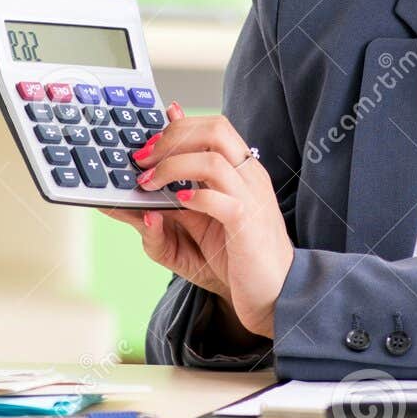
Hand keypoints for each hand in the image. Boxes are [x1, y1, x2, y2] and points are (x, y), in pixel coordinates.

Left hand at [97, 102, 293, 338]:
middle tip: (144, 160)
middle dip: (171, 139)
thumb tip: (142, 174)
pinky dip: (196, 198)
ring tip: (150, 184)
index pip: (213, 126)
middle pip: (215, 129)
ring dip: (172, 167)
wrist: (274, 291)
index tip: (148, 144)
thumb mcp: (197, 222)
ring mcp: (250, 199)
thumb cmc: (236, 256)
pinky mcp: (247, 226)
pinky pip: (224, 201)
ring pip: (213, 161)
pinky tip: (178, 204)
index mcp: (240, 169)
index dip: (176, 127)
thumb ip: (174, 195)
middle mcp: (248, 176)